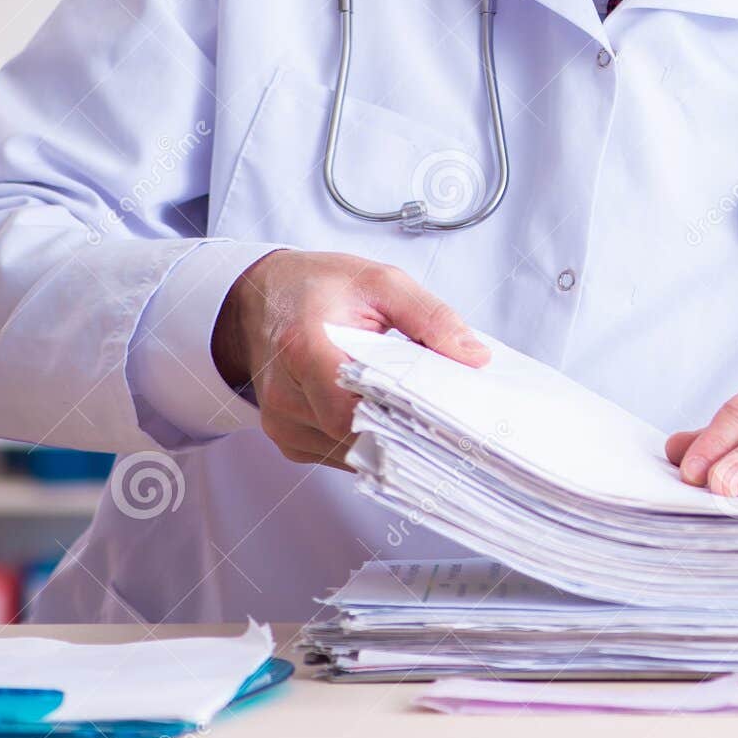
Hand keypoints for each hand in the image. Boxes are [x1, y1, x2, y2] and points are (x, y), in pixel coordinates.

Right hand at [211, 249, 487, 468]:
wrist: (263, 297)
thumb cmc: (318, 287)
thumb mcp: (381, 282)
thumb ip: (430, 317)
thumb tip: (474, 356)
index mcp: (305, 347)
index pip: (353, 412)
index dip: (401, 422)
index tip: (442, 417)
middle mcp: (285, 394)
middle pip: (357, 438)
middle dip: (403, 430)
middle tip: (440, 414)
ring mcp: (282, 422)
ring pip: (351, 454)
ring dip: (385, 438)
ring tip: (407, 405)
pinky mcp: (287, 439)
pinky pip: (337, 455)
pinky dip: (365, 440)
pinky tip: (379, 413)